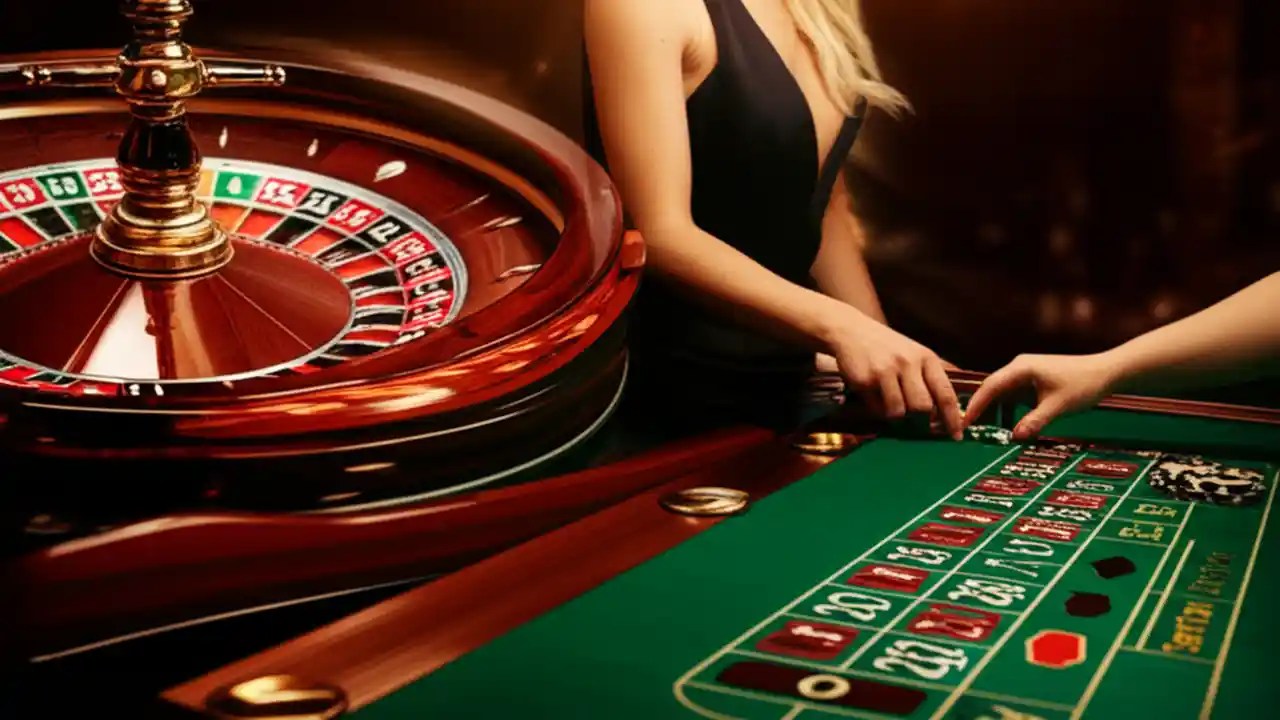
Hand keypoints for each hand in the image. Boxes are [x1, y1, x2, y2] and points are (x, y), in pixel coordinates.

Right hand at [826, 313, 962, 438]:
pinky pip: (876, 408)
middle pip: (922, 407)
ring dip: (894, 413)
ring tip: (888, 401)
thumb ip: (932, 376)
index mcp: (926, 358)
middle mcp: (908, 363)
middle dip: (918, 417)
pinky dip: (876, 407)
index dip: (952, 419)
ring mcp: (886, 371)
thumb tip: (954, 407)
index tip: (955, 436)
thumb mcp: (914, 353)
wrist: (851, 330)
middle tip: (911, 416)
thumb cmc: (887, 347)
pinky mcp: (865, 379)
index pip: (945, 393)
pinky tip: (872, 393)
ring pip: (899, 411)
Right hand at [964, 353, 1119, 439]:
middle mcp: (1020, 368)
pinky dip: (1009, 410)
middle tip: (969, 430)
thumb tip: (1015, 438)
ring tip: (987, 432)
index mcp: (1021, 368)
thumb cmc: (1083, 384)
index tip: (964, 422)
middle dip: (981, 409)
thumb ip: (1034, 422)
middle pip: (992, 389)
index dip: (976, 405)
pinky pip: (1014, 397)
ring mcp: (1027, 374)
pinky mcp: (1034, 382)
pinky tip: (1010, 426)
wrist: (1107, 372)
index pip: (990, 386)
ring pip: (1003, 394)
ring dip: (996, 412)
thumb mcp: (1057, 406)